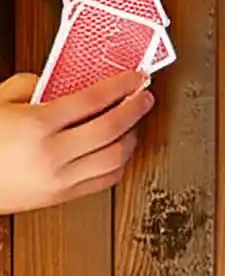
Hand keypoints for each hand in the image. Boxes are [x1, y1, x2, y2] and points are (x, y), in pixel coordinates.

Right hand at [0, 71, 151, 214]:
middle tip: (144, 97)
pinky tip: (119, 149)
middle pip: (113, 128)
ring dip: (132, 137)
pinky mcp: (61, 198)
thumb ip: (29, 84)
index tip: (135, 78)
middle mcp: (52, 155)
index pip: (93, 100)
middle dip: (136, 108)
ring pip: (116, 158)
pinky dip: (120, 163)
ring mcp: (59, 179)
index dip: (121, 86)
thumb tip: (58, 80)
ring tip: (133, 122)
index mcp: (36, 126)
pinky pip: (105, 180)